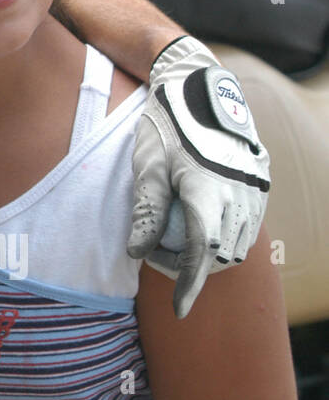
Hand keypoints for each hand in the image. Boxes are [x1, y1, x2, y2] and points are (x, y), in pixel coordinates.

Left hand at [127, 37, 269, 318]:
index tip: (180, 310)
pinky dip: (226, 236)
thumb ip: (145, 211)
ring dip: (211, 253)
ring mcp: (255, 190)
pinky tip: (200, 224)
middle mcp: (239, 195)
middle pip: (221, 254)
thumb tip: (138, 252)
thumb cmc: (166, 127)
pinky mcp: (260, 184)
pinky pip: (248, 226)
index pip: (201, 253)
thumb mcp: (147, 166)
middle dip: (191, 266)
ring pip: (238, 244)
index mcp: (208, 191)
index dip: (190, 285)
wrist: (200, 89)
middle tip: (157, 255)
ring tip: (174, 239)